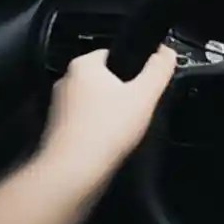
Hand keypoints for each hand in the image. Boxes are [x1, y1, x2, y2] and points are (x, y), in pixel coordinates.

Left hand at [39, 46, 176, 186]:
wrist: (73, 172)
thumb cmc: (108, 128)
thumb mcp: (144, 95)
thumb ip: (159, 69)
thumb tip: (167, 51)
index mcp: (83, 65)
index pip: (113, 54)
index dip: (133, 68)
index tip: (144, 87)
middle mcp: (65, 81)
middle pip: (104, 80)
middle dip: (121, 92)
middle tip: (137, 109)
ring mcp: (58, 107)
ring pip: (94, 102)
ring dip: (109, 112)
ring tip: (124, 129)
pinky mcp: (56, 130)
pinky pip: (84, 122)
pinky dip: (97, 129)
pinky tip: (108, 142)